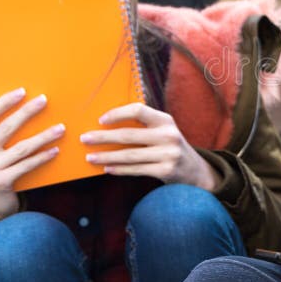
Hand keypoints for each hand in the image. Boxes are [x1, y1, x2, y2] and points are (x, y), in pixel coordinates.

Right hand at [0, 88, 61, 219]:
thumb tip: (27, 107)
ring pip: (21, 147)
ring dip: (43, 136)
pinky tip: (56, 150)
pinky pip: (26, 165)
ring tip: (61, 128)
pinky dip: (43, 157)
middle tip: (44, 100)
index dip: (4, 102)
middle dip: (26, 112)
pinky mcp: (0, 182)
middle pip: (5, 128)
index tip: (23, 91)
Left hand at [81, 103, 220, 190]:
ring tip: (90, 157)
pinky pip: (136, 169)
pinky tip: (107, 169)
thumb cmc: (170, 147)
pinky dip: (119, 169)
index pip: (138, 110)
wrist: (195, 171)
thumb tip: (106, 126)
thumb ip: (144, 126)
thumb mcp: (164, 131)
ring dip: (106, 156)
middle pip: (128, 135)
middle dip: (103, 137)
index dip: (118, 113)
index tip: (100, 120)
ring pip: (129, 155)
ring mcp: (168, 154)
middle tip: (85, 139)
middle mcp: (168, 135)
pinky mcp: (166, 171)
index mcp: (165, 120)